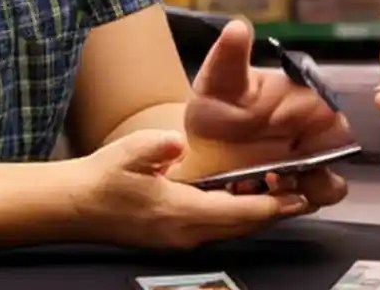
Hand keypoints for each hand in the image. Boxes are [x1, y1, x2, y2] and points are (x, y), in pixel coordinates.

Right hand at [74, 129, 310, 248]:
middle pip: (244, 225)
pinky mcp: (177, 233)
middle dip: (276, 209)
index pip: (238, 214)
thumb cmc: (100, 179)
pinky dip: (241, 213)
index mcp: (179, 214)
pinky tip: (249, 195)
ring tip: (286, 190)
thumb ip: (154, 148)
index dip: (273, 206)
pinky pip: (219, 225)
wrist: (73, 206)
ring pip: (234, 227)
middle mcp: (186, 232)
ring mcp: (182, 237)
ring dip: (260, 212)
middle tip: (306, 190)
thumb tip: (175, 143)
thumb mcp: (127, 153)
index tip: (300, 195)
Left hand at [178, 18, 352, 211]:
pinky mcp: (297, 189)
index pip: (331, 117)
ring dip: (305, 188)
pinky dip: (298, 202)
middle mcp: (313, 132)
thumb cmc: (217, 107)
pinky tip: (269, 195)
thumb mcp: (218, 82)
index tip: (286, 140)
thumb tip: (237, 27)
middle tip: (274, 169)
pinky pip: (314, 199)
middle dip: (311, 165)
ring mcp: (307, 164)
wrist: (199, 146)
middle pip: (336, 154)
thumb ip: (230, 56)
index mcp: (304, 101)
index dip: (315, 131)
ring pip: (328, 182)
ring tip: (269, 185)